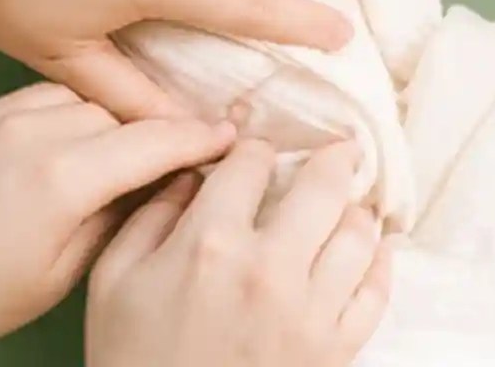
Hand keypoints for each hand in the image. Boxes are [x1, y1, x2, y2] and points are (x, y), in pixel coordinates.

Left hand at [0, 84, 236, 365]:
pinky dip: (73, 111)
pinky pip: (45, 96)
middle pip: (125, 111)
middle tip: (192, 141)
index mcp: (61, 179)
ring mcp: (2, 114)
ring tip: (132, 142)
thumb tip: (164, 186)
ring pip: (87, 97)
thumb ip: (118, 219)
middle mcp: (34, 132)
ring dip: (116, 116)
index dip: (201, 138)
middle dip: (162, 126)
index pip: (155, 141)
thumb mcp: (59, 275)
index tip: (234, 137)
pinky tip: (79, 136)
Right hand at [87, 141, 392, 366]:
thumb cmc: (130, 358)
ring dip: (356, 211)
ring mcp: (310, 311)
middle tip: (341, 149)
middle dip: (333, 159)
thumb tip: (192, 172)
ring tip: (351, 204)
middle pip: (322, 187)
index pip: (251, 163)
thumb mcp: (113, 280)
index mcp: (210, 242)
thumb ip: (151, 215)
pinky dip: (381, 265)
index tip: (257, 153)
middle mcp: (269, 268)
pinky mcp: (335, 349)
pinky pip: (376, 294)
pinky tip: (374, 251)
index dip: (254, 148)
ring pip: (358, 236)